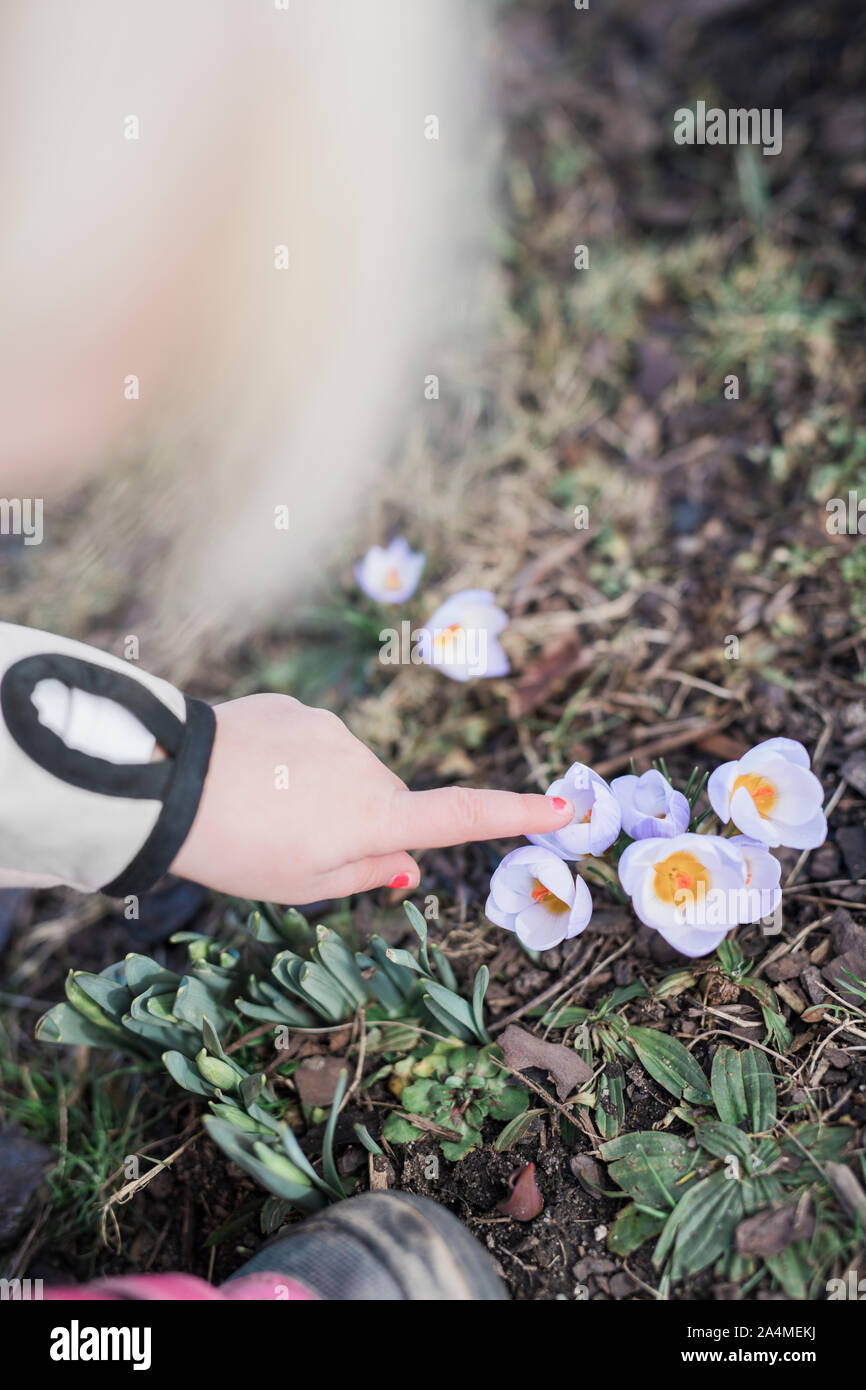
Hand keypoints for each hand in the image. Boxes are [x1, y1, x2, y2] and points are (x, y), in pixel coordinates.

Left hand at [171, 694, 573, 902]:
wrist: (167, 781)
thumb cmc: (238, 849)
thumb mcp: (304, 887)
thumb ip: (365, 874)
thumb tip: (408, 865)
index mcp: (374, 815)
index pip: (459, 816)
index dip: (513, 814)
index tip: (562, 806)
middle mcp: (365, 764)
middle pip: (388, 801)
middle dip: (362, 825)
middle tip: (298, 850)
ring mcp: (330, 730)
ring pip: (347, 772)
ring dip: (322, 793)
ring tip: (263, 812)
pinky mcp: (295, 708)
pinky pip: (311, 744)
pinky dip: (293, 766)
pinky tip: (250, 780)